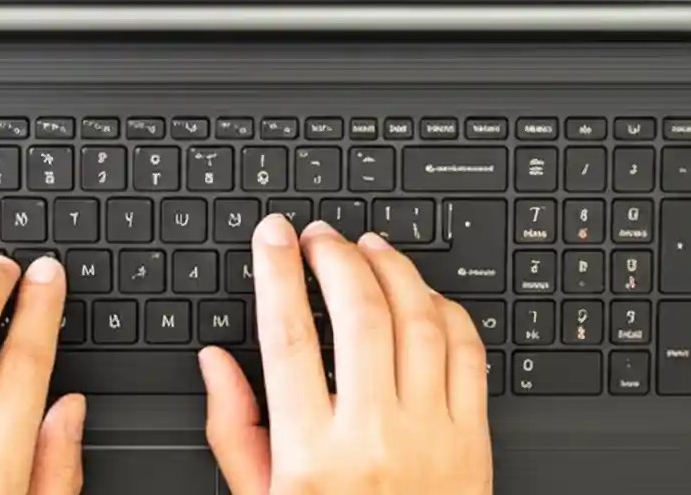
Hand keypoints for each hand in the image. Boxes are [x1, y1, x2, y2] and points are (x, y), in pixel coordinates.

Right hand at [200, 216, 492, 494]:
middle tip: (319, 236)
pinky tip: (422, 295)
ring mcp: (431, 436)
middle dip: (335, 256)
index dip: (277, 272)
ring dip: (392, 268)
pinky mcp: (474, 440)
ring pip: (418, 321)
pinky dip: (446, 310)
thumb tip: (215, 362)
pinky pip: (468, 353)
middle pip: (358, 314)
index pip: (287, 336)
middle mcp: (373, 437)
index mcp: (311, 454)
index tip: (272, 236)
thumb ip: (234, 430)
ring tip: (368, 246)